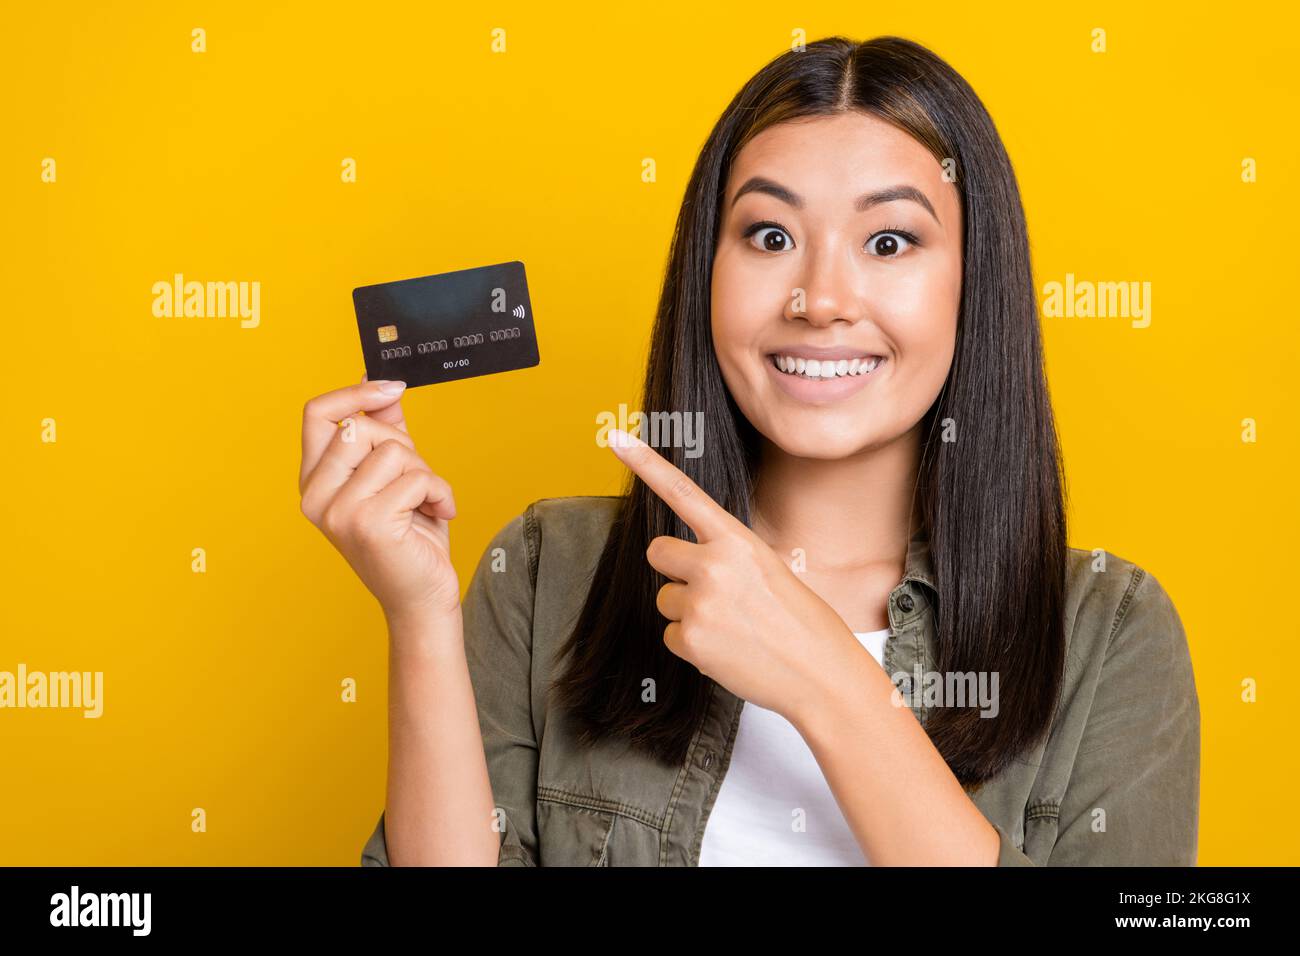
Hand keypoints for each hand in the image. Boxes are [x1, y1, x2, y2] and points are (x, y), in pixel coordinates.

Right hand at [299, 375, 460, 621]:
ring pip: (392, 450)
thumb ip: (385, 431)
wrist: (422, 596)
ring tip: (426, 501)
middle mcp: (316, 497)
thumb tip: (383, 384)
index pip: (317, 414)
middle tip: (417, 480)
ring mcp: (338, 512)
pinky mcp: (368, 524)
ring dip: (424, 472)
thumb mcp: (395, 475)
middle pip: (360, 426)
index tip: (392, 388)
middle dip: (404, 446)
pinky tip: (438, 513)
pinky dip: (439, 492)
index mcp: (315, 482)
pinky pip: (415, 478)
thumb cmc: (410, 536)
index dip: (355, 392)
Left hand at [606, 428, 857, 720]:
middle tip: (711, 590)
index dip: (645, 464)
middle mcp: (713, 565)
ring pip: (665, 599)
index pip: (683, 493)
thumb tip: (690, 566)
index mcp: (736, 540)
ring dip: (688, 611)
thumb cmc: (801, 620)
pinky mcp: (690, 640)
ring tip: (732, 626)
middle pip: (657, 552)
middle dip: (675, 569)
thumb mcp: (769, 568)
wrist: (819, 673)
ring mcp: (699, 603)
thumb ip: (726, 557)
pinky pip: (671, 635)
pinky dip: (693, 644)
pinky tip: (728, 649)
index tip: (614, 438)